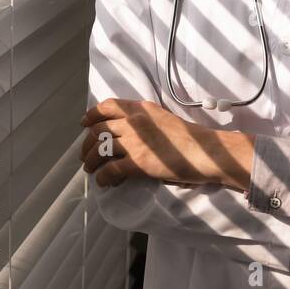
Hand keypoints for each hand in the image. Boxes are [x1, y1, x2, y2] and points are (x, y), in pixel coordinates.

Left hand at [79, 99, 253, 190]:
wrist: (205, 151)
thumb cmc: (188, 138)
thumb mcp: (162, 118)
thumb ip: (144, 119)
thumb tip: (126, 129)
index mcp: (140, 109)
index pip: (107, 106)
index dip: (92, 115)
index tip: (84, 124)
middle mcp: (134, 122)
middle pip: (99, 130)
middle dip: (87, 144)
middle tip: (86, 156)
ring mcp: (135, 142)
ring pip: (101, 149)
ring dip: (91, 161)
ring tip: (91, 170)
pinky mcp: (138, 162)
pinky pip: (110, 169)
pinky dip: (103, 177)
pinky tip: (105, 182)